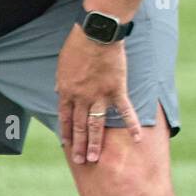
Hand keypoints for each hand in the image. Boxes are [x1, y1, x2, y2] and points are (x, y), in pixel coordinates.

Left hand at [56, 25, 141, 165]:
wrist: (96, 35)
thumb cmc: (77, 46)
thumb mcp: (62, 64)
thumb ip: (61, 81)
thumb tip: (58, 92)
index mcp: (67, 91)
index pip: (65, 118)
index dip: (66, 132)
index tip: (66, 145)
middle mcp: (81, 97)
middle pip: (79, 125)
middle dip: (78, 145)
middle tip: (80, 160)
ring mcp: (99, 96)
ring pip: (96, 124)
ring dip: (95, 142)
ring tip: (94, 157)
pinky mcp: (116, 91)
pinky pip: (125, 111)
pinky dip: (132, 125)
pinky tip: (137, 138)